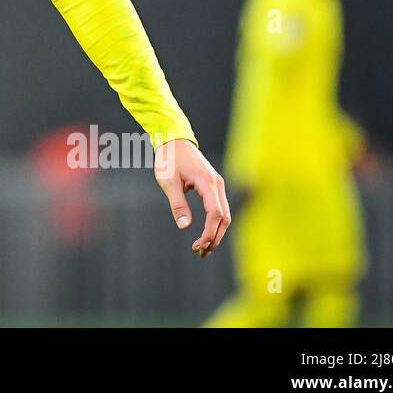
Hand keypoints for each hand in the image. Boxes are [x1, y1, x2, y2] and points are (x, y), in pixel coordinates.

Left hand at [154, 138, 229, 257]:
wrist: (174, 140)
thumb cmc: (169, 159)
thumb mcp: (168, 181)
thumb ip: (177, 203)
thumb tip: (185, 226)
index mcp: (207, 182)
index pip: (215, 214)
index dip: (208, 233)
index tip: (197, 246)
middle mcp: (217, 184)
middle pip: (224, 217)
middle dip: (215, 237)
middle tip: (201, 253)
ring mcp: (218, 184)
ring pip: (225, 214)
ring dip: (216, 232)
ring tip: (204, 248)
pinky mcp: (215, 185)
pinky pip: (220, 207)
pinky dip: (216, 223)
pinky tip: (206, 233)